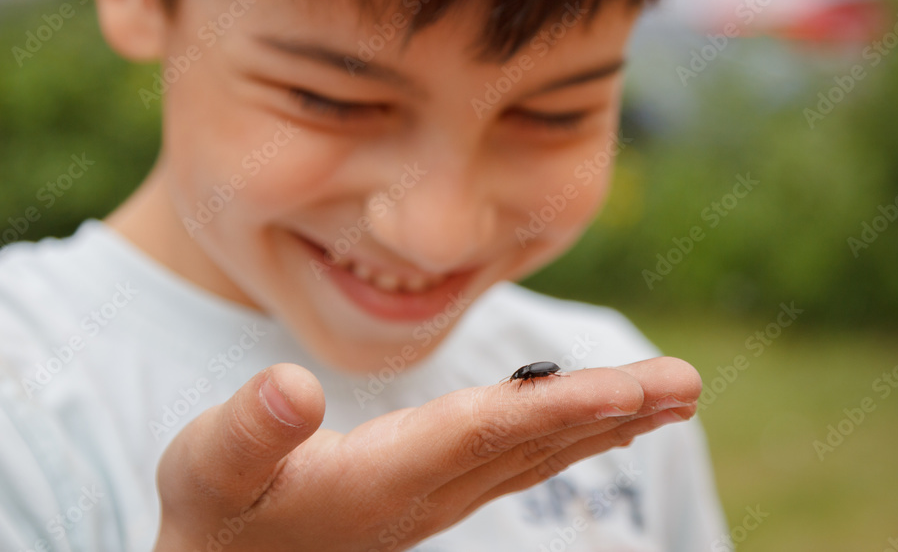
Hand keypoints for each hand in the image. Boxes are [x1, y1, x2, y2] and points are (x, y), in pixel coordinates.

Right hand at [152, 357, 700, 551]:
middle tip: (686, 386)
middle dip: (613, 413)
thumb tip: (292, 385)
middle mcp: (428, 491)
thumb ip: (250, 429)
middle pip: (534, 444)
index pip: (486, 434)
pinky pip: (518, 460)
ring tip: (668, 399)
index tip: (631, 393)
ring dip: (605, 424)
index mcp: (385, 479)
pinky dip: (567, 435)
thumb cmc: (218, 511)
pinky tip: (598, 422)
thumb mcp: (210, 466)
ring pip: (536, 455)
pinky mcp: (435, 491)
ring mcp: (438, 495)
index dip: (559, 410)